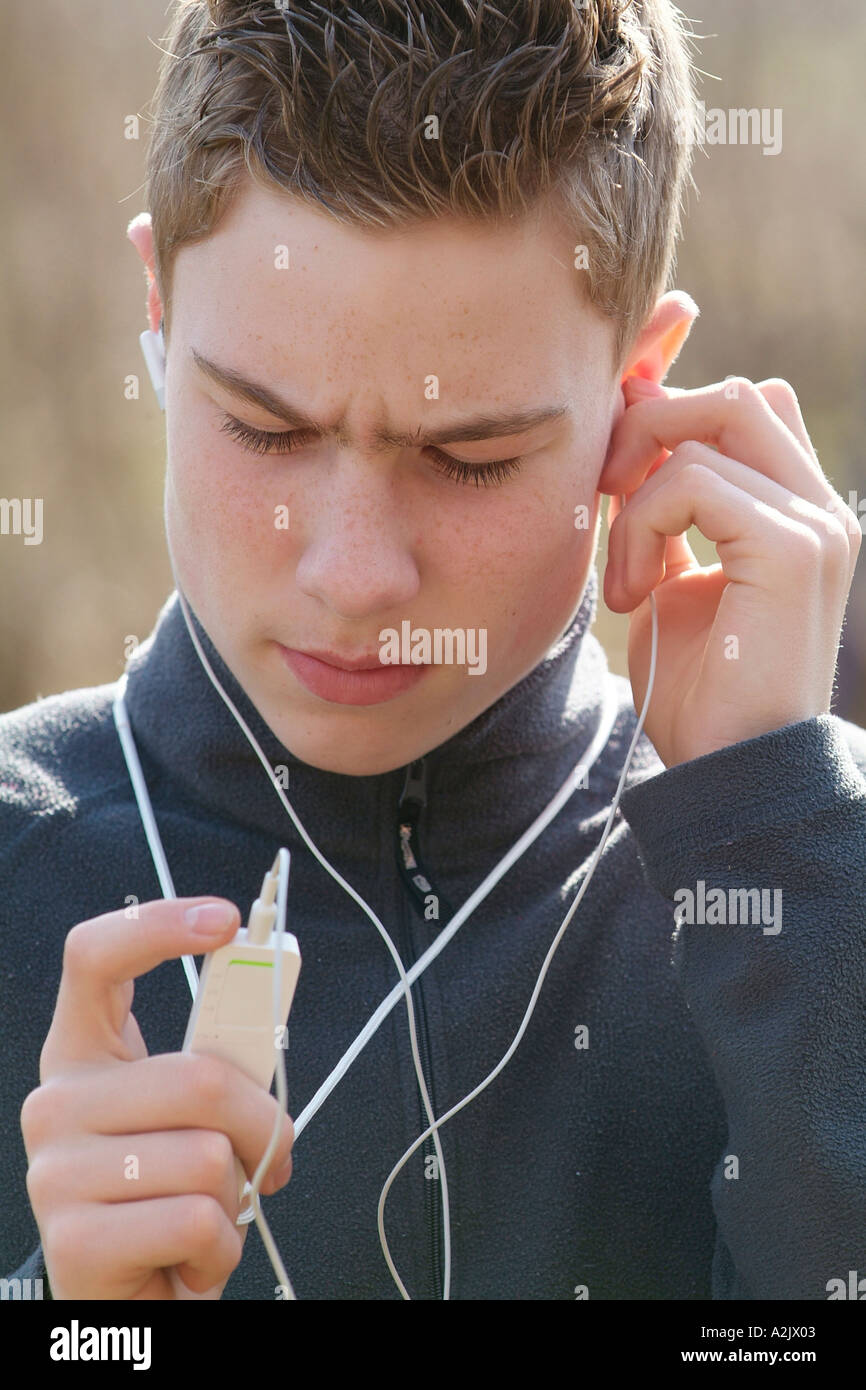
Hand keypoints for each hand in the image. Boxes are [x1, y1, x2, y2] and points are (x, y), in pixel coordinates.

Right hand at [20, 899, 294, 1299]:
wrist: (135, 1303)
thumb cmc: (173, 1195)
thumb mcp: (193, 1118)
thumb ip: (219, 1064)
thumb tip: (267, 999)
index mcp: (83, 1054)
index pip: (95, 958)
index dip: (157, 926)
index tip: (224, 920)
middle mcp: (55, 1102)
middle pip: (199, 1077)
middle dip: (265, 1125)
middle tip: (268, 1158)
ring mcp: (54, 1171)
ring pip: (208, 1155)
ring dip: (237, 1198)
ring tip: (204, 1216)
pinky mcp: (72, 1240)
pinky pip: (195, 1219)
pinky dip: (219, 1248)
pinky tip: (186, 1257)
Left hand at [598, 376, 860, 767]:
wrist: (729, 771)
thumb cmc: (699, 690)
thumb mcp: (671, 578)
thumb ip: (663, 507)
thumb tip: (633, 421)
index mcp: (797, 513)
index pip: (747, 407)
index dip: (671, 412)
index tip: (615, 469)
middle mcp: (819, 509)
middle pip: (733, 396)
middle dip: (649, 426)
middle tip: (605, 494)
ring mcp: (815, 524)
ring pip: (709, 426)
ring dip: (636, 498)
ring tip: (625, 580)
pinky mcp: (792, 548)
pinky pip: (694, 481)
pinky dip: (642, 527)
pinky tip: (634, 595)